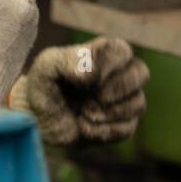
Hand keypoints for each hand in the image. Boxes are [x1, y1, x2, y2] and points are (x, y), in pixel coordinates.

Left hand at [10, 36, 149, 145]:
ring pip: (138, 103)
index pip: (122, 51)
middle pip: (142, 73)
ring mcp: (123, 101)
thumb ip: (70, 60)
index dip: (107, 66)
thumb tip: (93, 73)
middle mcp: (119, 74)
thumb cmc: (44, 85)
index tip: (84, 79)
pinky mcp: (122, 126)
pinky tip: (83, 127)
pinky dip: (104, 131)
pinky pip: (128, 128)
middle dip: (117, 88)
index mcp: (104, 53)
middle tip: (93, 97)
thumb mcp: (48, 65)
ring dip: (108, 112)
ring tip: (83, 112)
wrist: (38, 118)